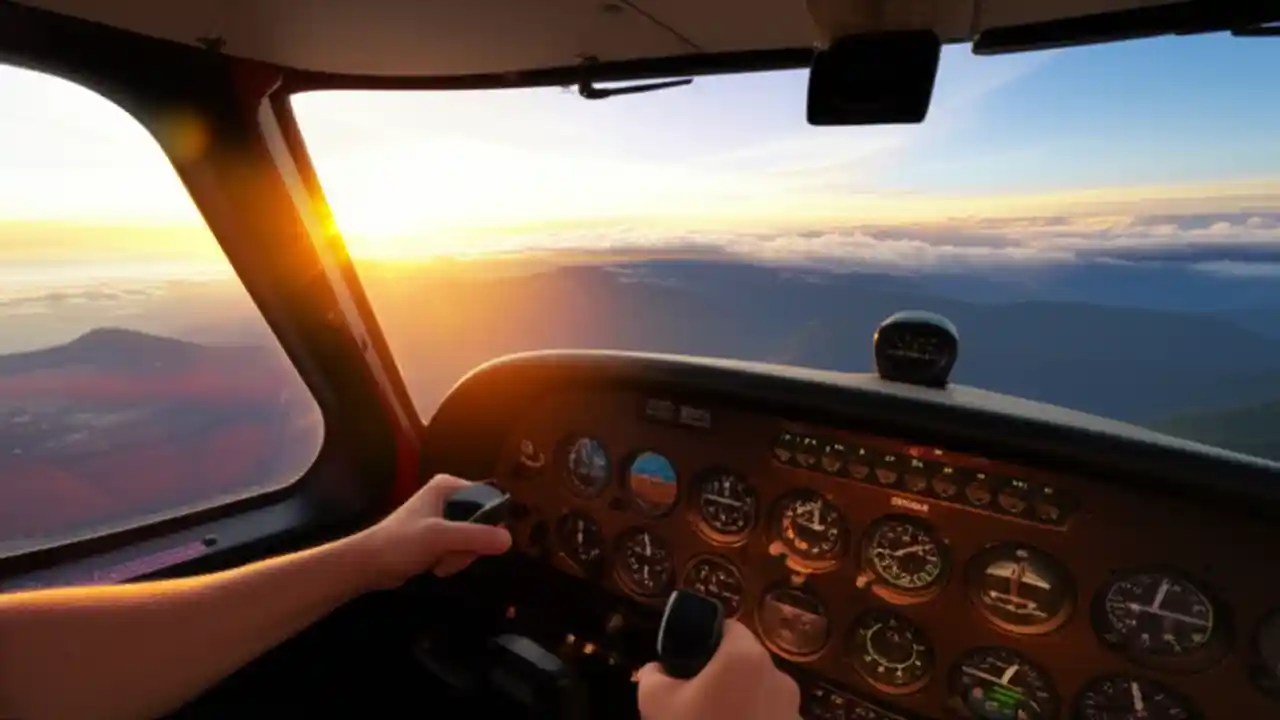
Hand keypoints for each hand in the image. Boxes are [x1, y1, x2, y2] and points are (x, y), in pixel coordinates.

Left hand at [354, 474, 511, 589]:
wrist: (368, 565)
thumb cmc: (401, 543)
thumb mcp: (440, 537)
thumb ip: (475, 536)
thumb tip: (510, 540)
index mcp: (449, 486)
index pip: (488, 500)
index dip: (490, 523)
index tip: (482, 542)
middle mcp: (449, 497)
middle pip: (483, 524)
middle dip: (470, 546)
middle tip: (450, 554)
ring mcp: (444, 519)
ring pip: (473, 540)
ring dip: (459, 557)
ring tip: (438, 562)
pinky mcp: (438, 538)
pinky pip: (460, 550)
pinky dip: (451, 561)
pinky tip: (435, 567)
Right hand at [636, 620, 799, 719]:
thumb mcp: (655, 702)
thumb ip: (654, 674)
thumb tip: (660, 669)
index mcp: (746, 658)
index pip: (728, 628)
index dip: (706, 640)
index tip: (687, 663)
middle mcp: (779, 678)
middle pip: (747, 663)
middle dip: (722, 677)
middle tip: (694, 701)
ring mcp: (794, 713)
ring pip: (761, 696)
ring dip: (741, 705)